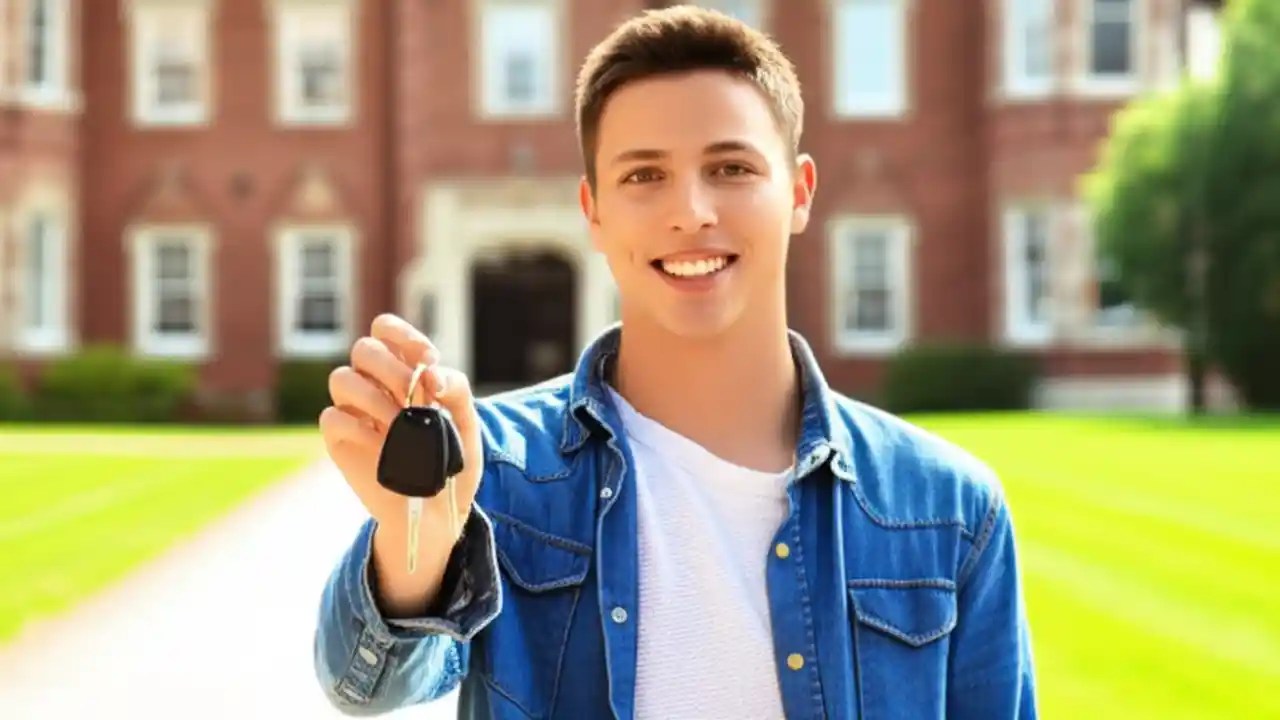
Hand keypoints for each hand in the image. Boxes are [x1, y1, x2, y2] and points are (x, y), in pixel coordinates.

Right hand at [319, 313, 484, 613]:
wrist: (440, 510)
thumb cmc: (452, 460)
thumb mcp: (467, 422)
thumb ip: (457, 388)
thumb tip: (431, 374)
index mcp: (404, 371)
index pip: (385, 329)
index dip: (402, 334)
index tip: (428, 358)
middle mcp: (374, 385)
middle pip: (363, 349)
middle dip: (394, 369)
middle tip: (418, 399)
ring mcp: (355, 412)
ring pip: (341, 378)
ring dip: (376, 398)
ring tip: (402, 426)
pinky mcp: (339, 441)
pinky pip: (332, 418)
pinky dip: (361, 428)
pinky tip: (385, 446)